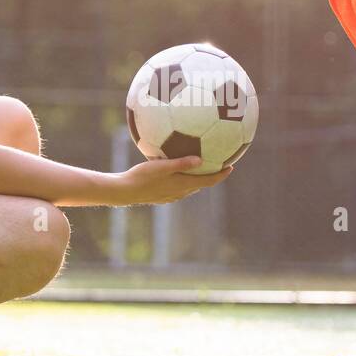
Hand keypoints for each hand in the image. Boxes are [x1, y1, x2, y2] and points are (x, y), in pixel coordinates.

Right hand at [112, 156, 232, 204]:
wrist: (124, 191)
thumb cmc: (142, 177)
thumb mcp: (162, 166)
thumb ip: (181, 163)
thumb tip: (200, 160)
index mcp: (183, 185)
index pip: (208, 181)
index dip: (221, 175)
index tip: (231, 167)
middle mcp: (180, 192)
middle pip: (201, 184)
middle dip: (211, 175)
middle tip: (218, 164)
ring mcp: (170, 196)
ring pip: (189, 187)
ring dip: (197, 178)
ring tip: (199, 167)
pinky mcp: (162, 195)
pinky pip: (178, 187)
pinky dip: (184, 180)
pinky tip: (176, 172)